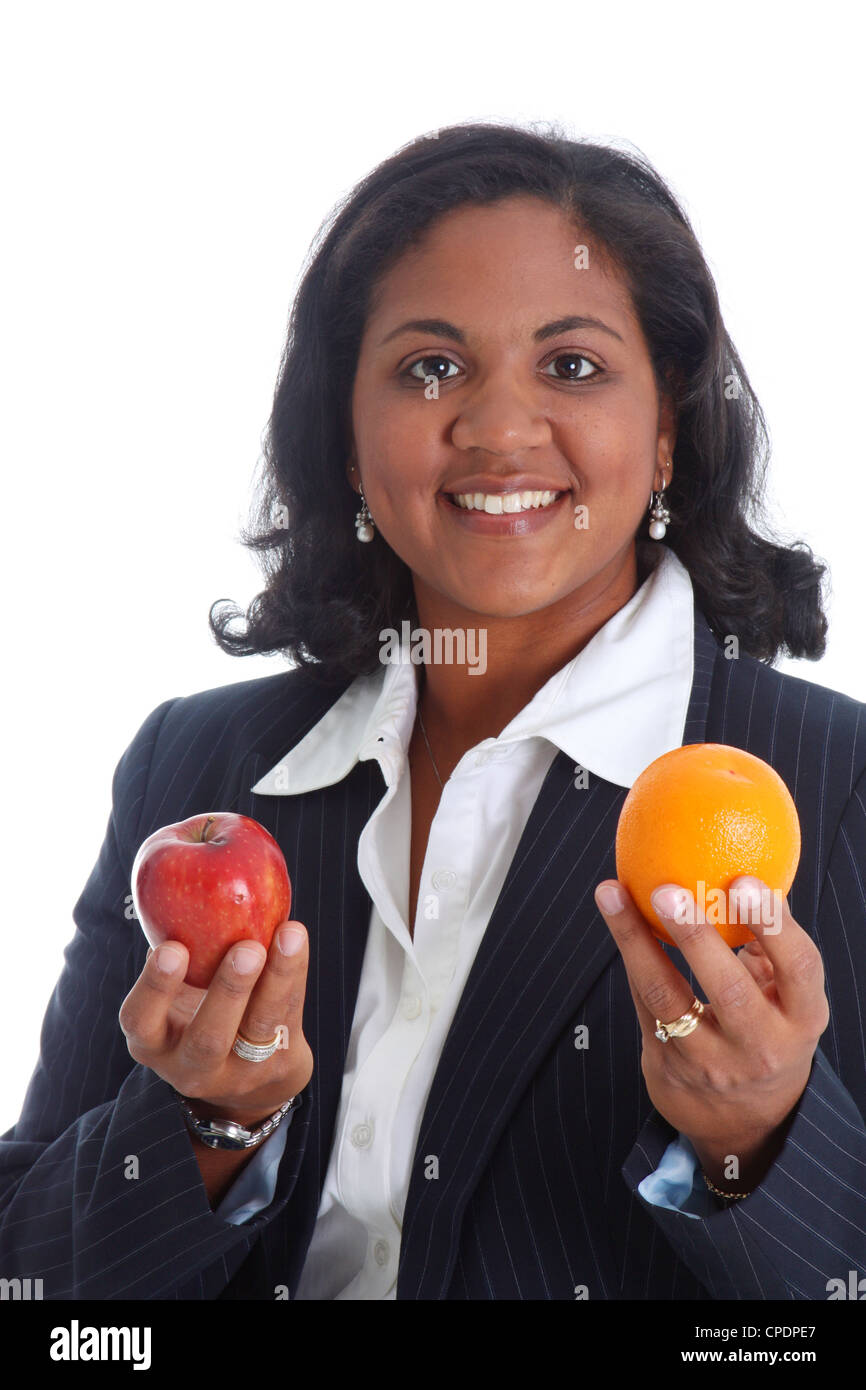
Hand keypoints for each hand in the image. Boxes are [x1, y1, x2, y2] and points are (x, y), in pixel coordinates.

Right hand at [118, 921, 313, 1126]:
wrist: (249, 1073)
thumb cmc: (200, 1007)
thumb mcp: (178, 989)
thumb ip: (178, 944)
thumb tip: (183, 863)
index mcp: (152, 1040)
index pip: (140, 1019)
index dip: (154, 987)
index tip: (171, 947)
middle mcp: (191, 1065)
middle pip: (208, 1036)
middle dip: (228, 991)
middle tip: (246, 949)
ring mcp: (239, 1074)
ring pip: (258, 1028)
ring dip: (277, 978)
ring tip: (288, 933)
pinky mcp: (280, 1068)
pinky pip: (289, 1018)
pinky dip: (294, 975)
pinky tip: (295, 939)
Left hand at [594, 876, 829, 1190]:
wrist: (744, 1123)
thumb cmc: (767, 1032)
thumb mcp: (787, 999)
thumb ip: (770, 947)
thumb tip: (747, 871)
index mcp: (801, 1018)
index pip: (798, 968)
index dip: (773, 925)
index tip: (745, 881)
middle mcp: (761, 1045)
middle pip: (729, 991)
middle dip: (696, 937)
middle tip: (667, 889)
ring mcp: (711, 1061)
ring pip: (667, 998)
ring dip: (635, 940)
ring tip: (613, 894)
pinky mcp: (667, 1065)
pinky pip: (642, 1003)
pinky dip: (629, 955)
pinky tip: (615, 913)